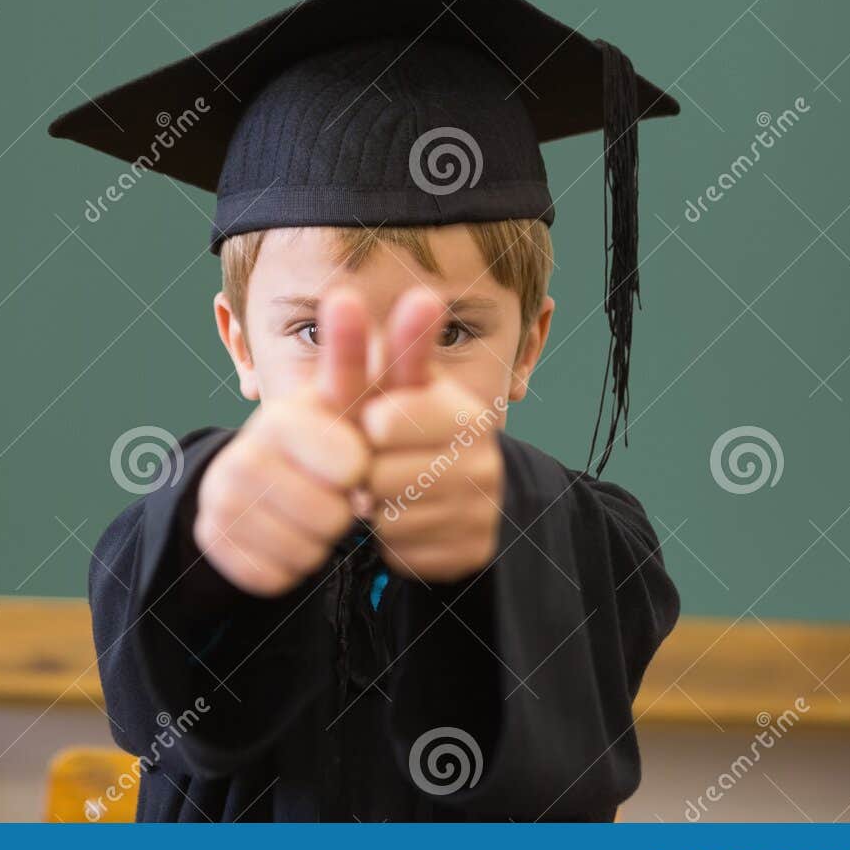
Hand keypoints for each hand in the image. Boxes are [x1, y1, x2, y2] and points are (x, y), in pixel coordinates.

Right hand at [193, 291, 373, 596]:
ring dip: (322, 541)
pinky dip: (292, 566)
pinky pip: (274, 574)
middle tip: (342, 496)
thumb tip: (428, 298)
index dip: (359, 470)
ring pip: (302, 547)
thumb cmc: (332, 441)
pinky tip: (291, 540)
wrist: (255, 487)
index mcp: (288, 413)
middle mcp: (247, 448)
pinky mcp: (213, 536)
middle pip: (328, 512)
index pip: (345, 459)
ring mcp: (223, 493)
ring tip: (319, 515)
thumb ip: (401, 360)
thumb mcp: (369, 401)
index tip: (356, 467)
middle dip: (346, 510)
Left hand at [360, 289, 503, 582]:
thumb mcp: (405, 386)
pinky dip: (392, 540)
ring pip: (390, 518)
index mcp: (466, 413)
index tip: (374, 422)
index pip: (390, 420)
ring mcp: (480, 513)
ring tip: (387, 489)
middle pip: (382, 477)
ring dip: (376, 507)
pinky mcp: (469, 554)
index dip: (373, 425)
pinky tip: (406, 520)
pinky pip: (402, 552)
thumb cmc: (413, 424)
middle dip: (366, 471)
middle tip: (373, 462)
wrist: (466, 492)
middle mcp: (483, 462)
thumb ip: (399, 348)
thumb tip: (408, 295)